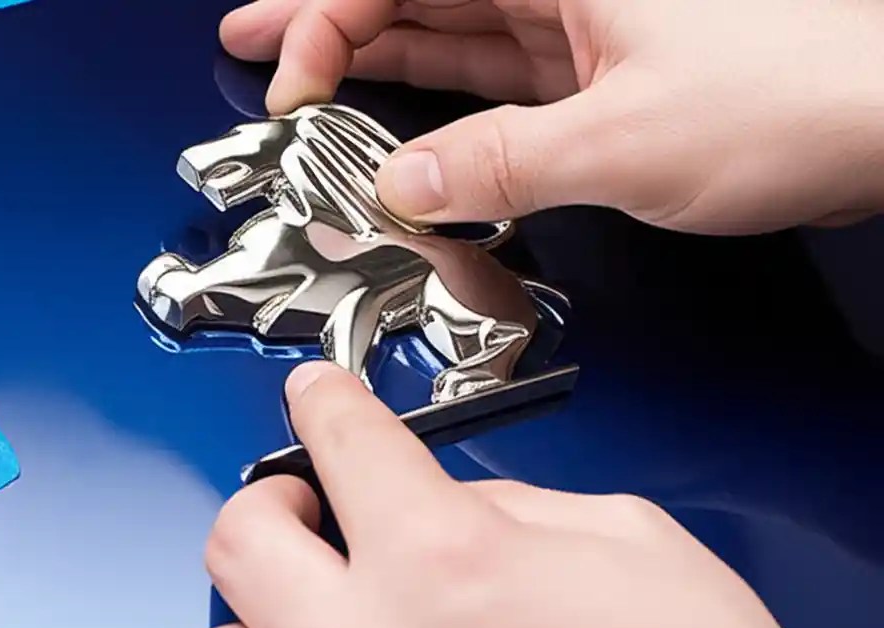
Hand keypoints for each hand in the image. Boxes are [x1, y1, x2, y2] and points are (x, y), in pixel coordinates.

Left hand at [183, 361, 860, 627]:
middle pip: (241, 535)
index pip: (341, 439)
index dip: (323, 400)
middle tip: (311, 498)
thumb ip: (508, 506)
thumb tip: (450, 500)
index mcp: (445, 561)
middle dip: (272, 497)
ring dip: (256, 613)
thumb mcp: (626, 544)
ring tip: (306, 604)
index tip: (318, 397)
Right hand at [219, 0, 883, 233]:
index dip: (330, 18)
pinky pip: (495, 84)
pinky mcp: (600, 79)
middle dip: (328, 20)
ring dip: (375, 58)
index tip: (298, 82)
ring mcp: (580, 31)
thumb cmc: (795, 94)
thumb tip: (406, 186)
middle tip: (255, 45)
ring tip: (301, 77)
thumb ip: (496, 163)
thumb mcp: (619, 141)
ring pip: (450, 36)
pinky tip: (398, 123)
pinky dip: (444, 107)